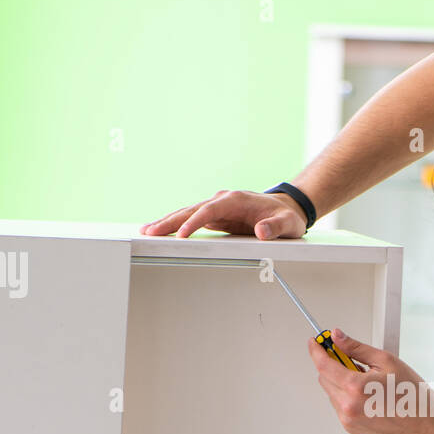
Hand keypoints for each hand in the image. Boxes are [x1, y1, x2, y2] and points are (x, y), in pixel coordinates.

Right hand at [140, 190, 307, 238]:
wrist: (285, 209)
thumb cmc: (285, 216)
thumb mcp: (286, 223)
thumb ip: (275, 228)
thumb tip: (261, 232)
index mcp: (236, 200)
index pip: (210, 210)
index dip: (194, 221)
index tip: (182, 234)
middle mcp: (223, 200)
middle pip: (191, 210)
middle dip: (170, 221)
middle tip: (150, 231)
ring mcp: (218, 208)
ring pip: (187, 214)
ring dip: (168, 222)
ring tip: (147, 231)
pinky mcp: (216, 217)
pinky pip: (192, 220)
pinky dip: (177, 226)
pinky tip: (162, 232)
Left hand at [308, 329, 433, 433]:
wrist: (423, 423)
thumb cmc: (411, 393)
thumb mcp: (386, 361)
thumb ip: (356, 348)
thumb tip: (338, 337)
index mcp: (355, 387)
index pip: (323, 364)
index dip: (316, 350)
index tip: (314, 342)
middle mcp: (348, 406)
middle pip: (324, 378)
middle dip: (332, 365)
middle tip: (350, 358)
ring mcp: (348, 419)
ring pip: (330, 392)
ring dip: (340, 381)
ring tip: (367, 381)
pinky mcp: (351, 427)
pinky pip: (339, 405)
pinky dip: (346, 396)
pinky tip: (368, 394)